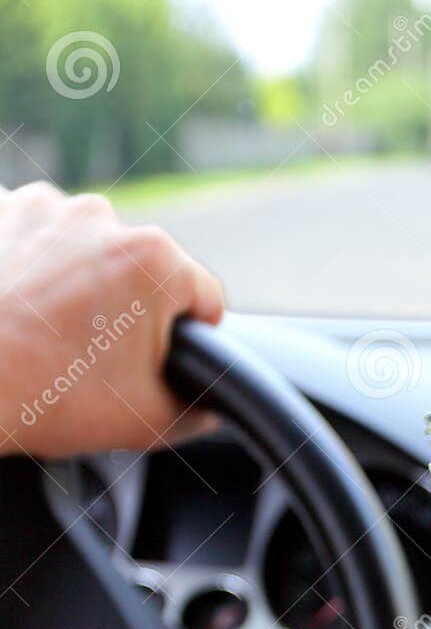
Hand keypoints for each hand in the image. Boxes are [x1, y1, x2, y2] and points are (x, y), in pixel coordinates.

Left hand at [0, 182, 224, 458]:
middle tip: (96, 357)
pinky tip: (20, 308)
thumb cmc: (48, 397)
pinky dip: (32, 268)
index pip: (204, 298)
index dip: (193, 339)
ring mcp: (44, 206)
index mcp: (154, 259)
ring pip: (85, 252)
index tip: (160, 362)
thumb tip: (210, 406)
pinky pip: (35, 239)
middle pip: (140, 272)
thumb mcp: (150, 423)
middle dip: (127, 310)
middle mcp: (102, 217)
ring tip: (51, 333)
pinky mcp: (0, 206)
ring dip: (77, 285)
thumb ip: (200, 411)